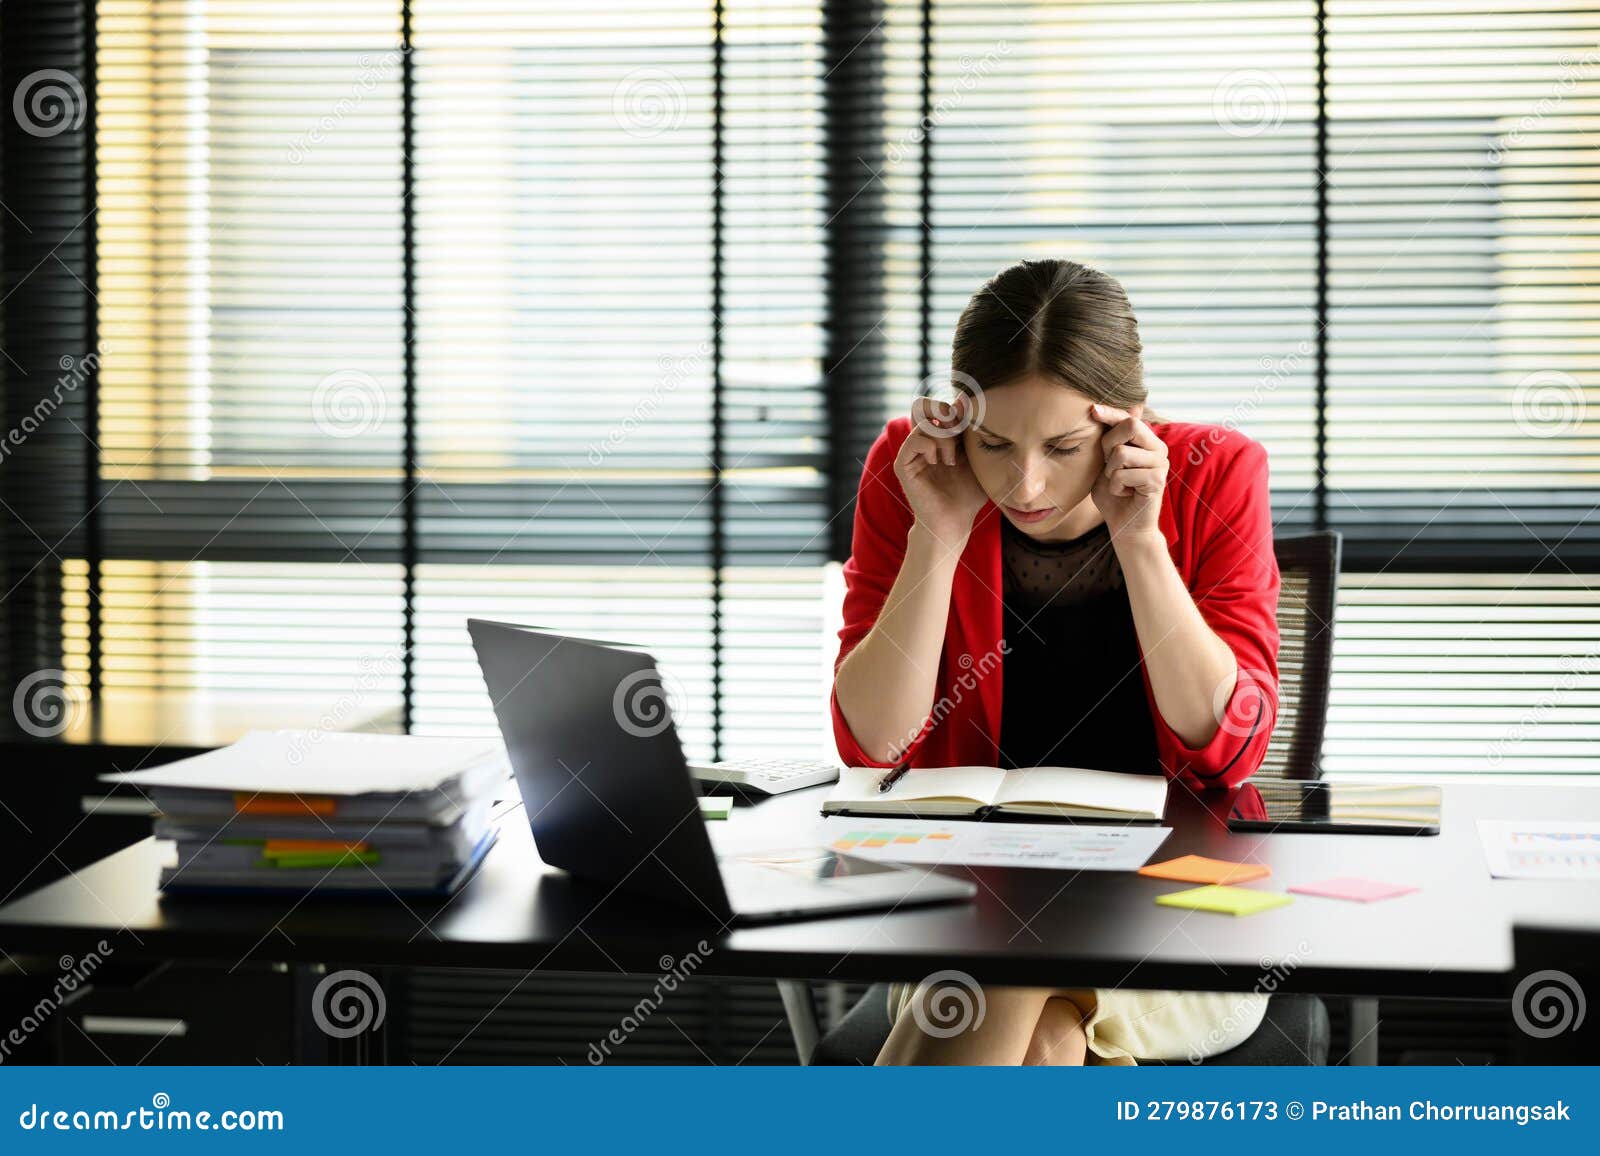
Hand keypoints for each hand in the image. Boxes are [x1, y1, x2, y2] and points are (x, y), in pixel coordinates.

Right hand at [894, 394, 987, 544]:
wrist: (955, 522)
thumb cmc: (969, 494)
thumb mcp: (977, 456)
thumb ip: (971, 429)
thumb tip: (963, 399)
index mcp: (939, 437)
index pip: (940, 405)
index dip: (956, 409)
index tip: (971, 425)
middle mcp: (922, 442)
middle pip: (922, 404)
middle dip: (945, 412)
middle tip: (958, 431)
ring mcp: (911, 452)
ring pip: (922, 421)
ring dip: (944, 436)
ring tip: (952, 458)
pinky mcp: (904, 465)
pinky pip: (915, 440)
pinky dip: (932, 446)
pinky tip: (940, 462)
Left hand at [1089, 402, 1167, 541]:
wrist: (1125, 526)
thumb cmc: (1114, 494)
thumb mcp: (1106, 462)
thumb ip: (1111, 438)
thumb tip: (1132, 405)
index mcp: (1147, 441)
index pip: (1128, 418)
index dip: (1110, 412)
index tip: (1092, 409)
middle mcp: (1158, 448)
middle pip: (1130, 425)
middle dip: (1109, 444)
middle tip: (1109, 466)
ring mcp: (1160, 464)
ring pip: (1121, 453)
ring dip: (1110, 472)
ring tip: (1118, 483)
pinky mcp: (1157, 481)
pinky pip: (1123, 474)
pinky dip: (1115, 487)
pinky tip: (1125, 494)